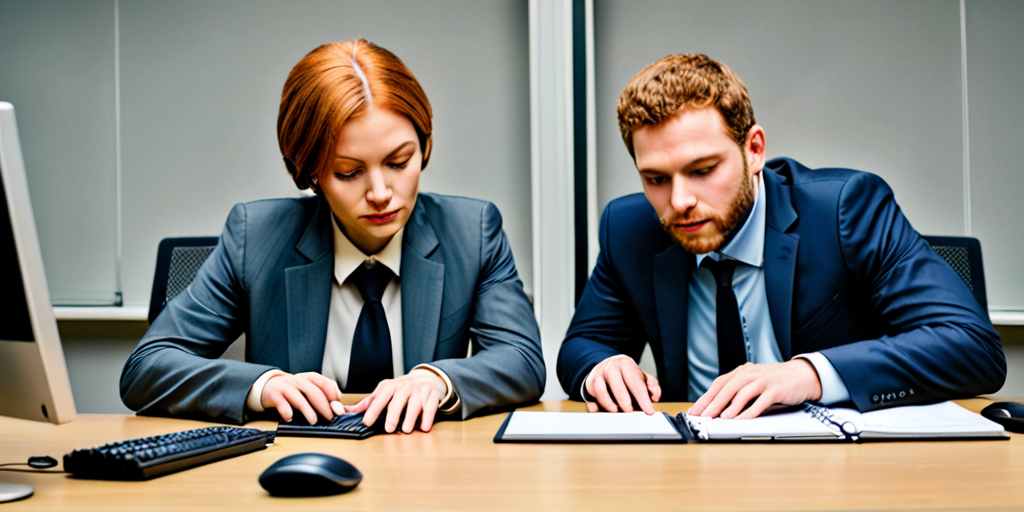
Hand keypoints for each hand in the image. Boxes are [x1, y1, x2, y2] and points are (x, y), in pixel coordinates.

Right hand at [261, 372, 343, 423]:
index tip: (338, 408)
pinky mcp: (274, 394)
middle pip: (313, 392)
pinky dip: (286, 410)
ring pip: (299, 397)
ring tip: (313, 420)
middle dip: (324, 406)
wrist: (269, 385)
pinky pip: (281, 402)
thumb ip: (322, 395)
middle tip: (330, 417)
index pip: (324, 383)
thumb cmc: (292, 389)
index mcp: (309, 378)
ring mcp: (286, 387)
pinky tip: (290, 417)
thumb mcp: (308, 388)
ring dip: (307, 410)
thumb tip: (337, 406)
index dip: (333, 395)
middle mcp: (299, 380)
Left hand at [344, 369, 446, 433]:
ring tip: (406, 429)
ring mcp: (420, 390)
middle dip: (393, 413)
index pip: (381, 396)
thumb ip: (367, 403)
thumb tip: (347, 411)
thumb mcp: (383, 392)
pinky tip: (424, 427)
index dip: (373, 408)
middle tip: (389, 428)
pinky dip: (428, 417)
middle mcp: (406, 387)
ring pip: (416, 402)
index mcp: (391, 386)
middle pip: (399, 398)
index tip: (367, 421)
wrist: (425, 378)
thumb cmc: (401, 389)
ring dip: (411, 416)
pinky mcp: (433, 395)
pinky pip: (431, 406)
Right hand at [585, 354, 660, 413]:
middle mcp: (612, 366)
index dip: (643, 399)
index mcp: (626, 363)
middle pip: (618, 385)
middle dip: (626, 401)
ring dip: (611, 403)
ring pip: (603, 390)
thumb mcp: (641, 377)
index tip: (648, 411)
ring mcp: (599, 373)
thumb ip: (652, 386)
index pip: (636, 382)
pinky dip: (602, 404)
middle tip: (631, 412)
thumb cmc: (626, 376)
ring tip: (619, 411)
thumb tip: (653, 396)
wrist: (606, 368)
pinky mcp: (590, 382)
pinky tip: (609, 409)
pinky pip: (595, 395)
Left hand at [688, 360, 822, 418]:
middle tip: (703, 416)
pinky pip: (760, 401)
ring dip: (730, 406)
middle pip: (727, 388)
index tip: (695, 410)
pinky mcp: (776, 389)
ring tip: (720, 418)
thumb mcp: (753, 382)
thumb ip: (737, 391)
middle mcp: (750, 373)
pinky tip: (742, 419)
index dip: (705, 398)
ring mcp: (763, 381)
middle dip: (713, 403)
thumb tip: (717, 408)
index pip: (719, 384)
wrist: (802, 375)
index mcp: (742, 372)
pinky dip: (750, 411)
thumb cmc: (775, 381)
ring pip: (742, 393)